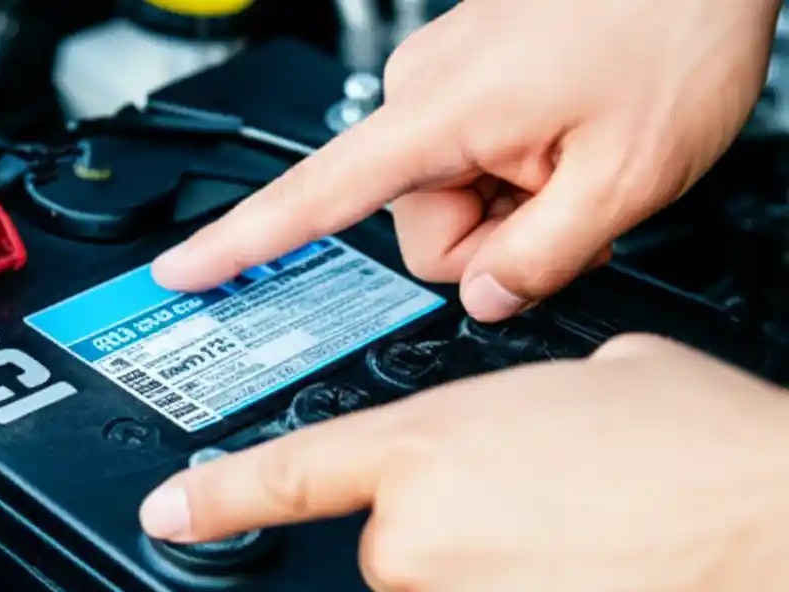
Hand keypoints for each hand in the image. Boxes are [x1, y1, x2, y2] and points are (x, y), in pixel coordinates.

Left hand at [139, 335, 788, 591]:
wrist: (787, 547)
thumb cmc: (714, 459)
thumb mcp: (603, 380)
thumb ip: (523, 410)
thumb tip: (530, 431)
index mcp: (431, 446)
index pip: (289, 476)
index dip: (217, 497)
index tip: (168, 514)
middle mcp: (419, 541)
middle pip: (397, 567)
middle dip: (459, 561)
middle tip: (551, 547)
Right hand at [152, 0, 779, 321]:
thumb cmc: (670, 29)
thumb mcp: (628, 177)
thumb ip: (541, 261)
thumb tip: (484, 301)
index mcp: (440, 116)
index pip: (314, 196)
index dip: (241, 243)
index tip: (182, 271)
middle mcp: (421, 91)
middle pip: (419, 228)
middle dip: (492, 238)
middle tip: (569, 204)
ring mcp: (442, 79)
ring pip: (449, 198)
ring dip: (512, 205)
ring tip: (578, 162)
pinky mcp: (466, 75)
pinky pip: (470, 157)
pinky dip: (518, 171)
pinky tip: (569, 141)